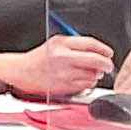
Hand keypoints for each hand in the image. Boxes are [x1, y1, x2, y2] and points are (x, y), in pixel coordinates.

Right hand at [0, 35, 115, 100]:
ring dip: (95, 75)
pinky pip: (86, 85)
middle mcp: (63, 58)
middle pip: (96, 60)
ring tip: (86, 72)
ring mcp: (64, 73)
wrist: (22, 72)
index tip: (108, 53)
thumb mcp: (55, 43)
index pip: (90, 44)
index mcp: (61, 44)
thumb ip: (76, 44)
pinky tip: (78, 79)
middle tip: (108, 65)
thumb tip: (98, 50)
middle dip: (106, 63)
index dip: (103, 49)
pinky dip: (87, 83)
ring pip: (93, 75)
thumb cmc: (39, 58)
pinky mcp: (65, 86)